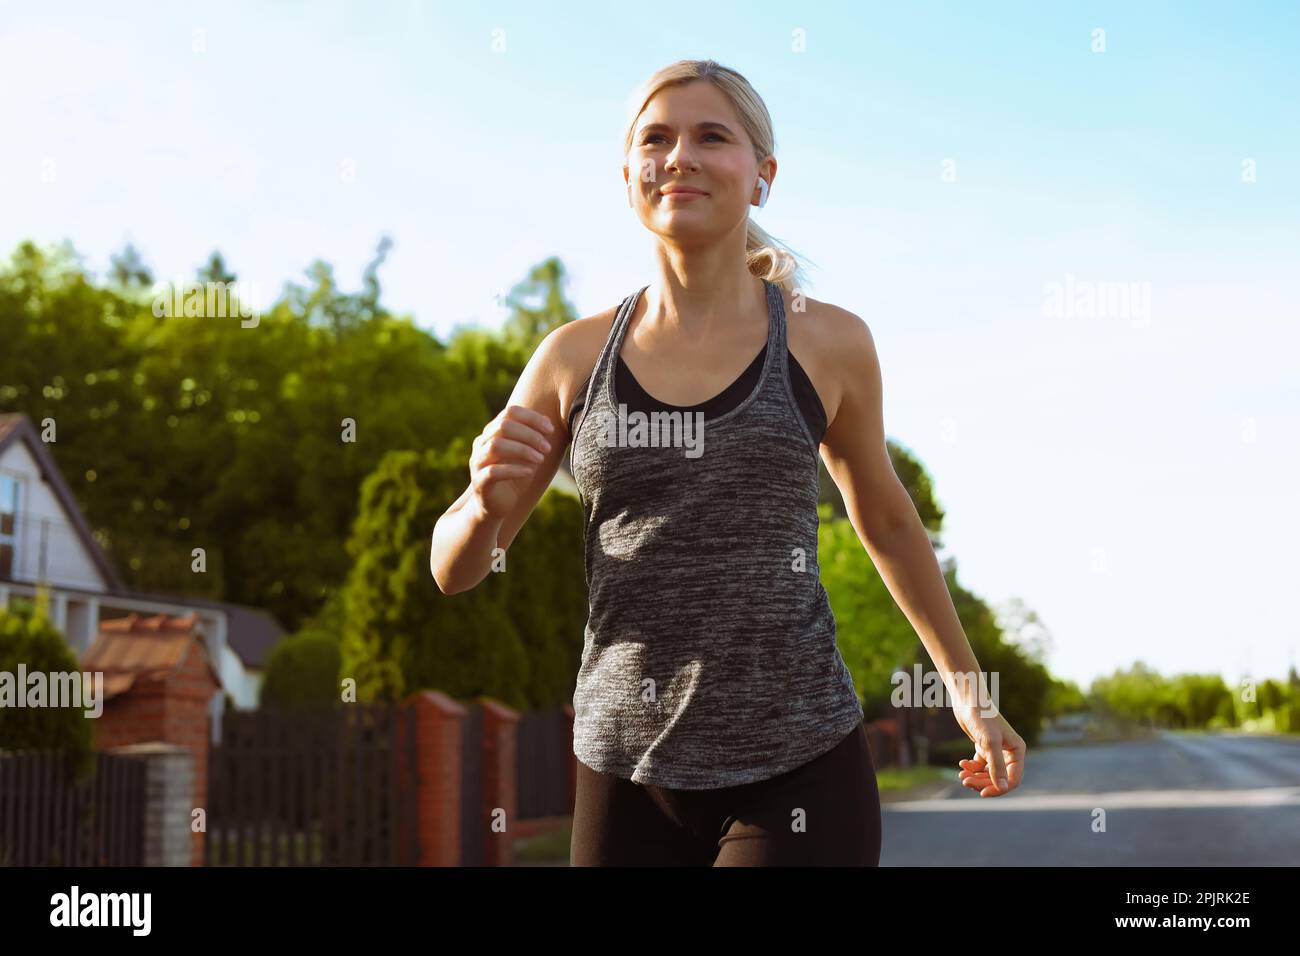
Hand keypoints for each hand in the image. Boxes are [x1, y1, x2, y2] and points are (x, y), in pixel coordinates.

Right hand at [468, 404, 555, 519]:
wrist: (496, 506)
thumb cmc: (514, 477)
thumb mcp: (526, 455)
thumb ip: (533, 439)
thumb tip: (549, 423)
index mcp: (492, 432)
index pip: (510, 412)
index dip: (532, 417)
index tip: (550, 429)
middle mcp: (481, 444)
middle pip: (503, 426)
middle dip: (530, 434)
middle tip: (547, 447)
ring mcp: (477, 462)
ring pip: (496, 445)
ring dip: (523, 450)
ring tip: (541, 459)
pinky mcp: (479, 482)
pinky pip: (493, 471)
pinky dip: (514, 469)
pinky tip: (529, 471)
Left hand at [952, 705, 1025, 797]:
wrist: (968, 700)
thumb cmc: (981, 717)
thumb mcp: (989, 743)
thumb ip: (997, 766)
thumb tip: (1003, 788)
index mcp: (1017, 751)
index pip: (1013, 779)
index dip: (998, 789)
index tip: (982, 793)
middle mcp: (1009, 752)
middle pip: (998, 778)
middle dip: (982, 783)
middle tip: (965, 781)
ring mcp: (996, 751)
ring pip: (988, 774)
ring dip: (975, 777)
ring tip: (962, 775)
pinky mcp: (984, 748)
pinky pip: (979, 766)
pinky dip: (971, 768)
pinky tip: (962, 764)